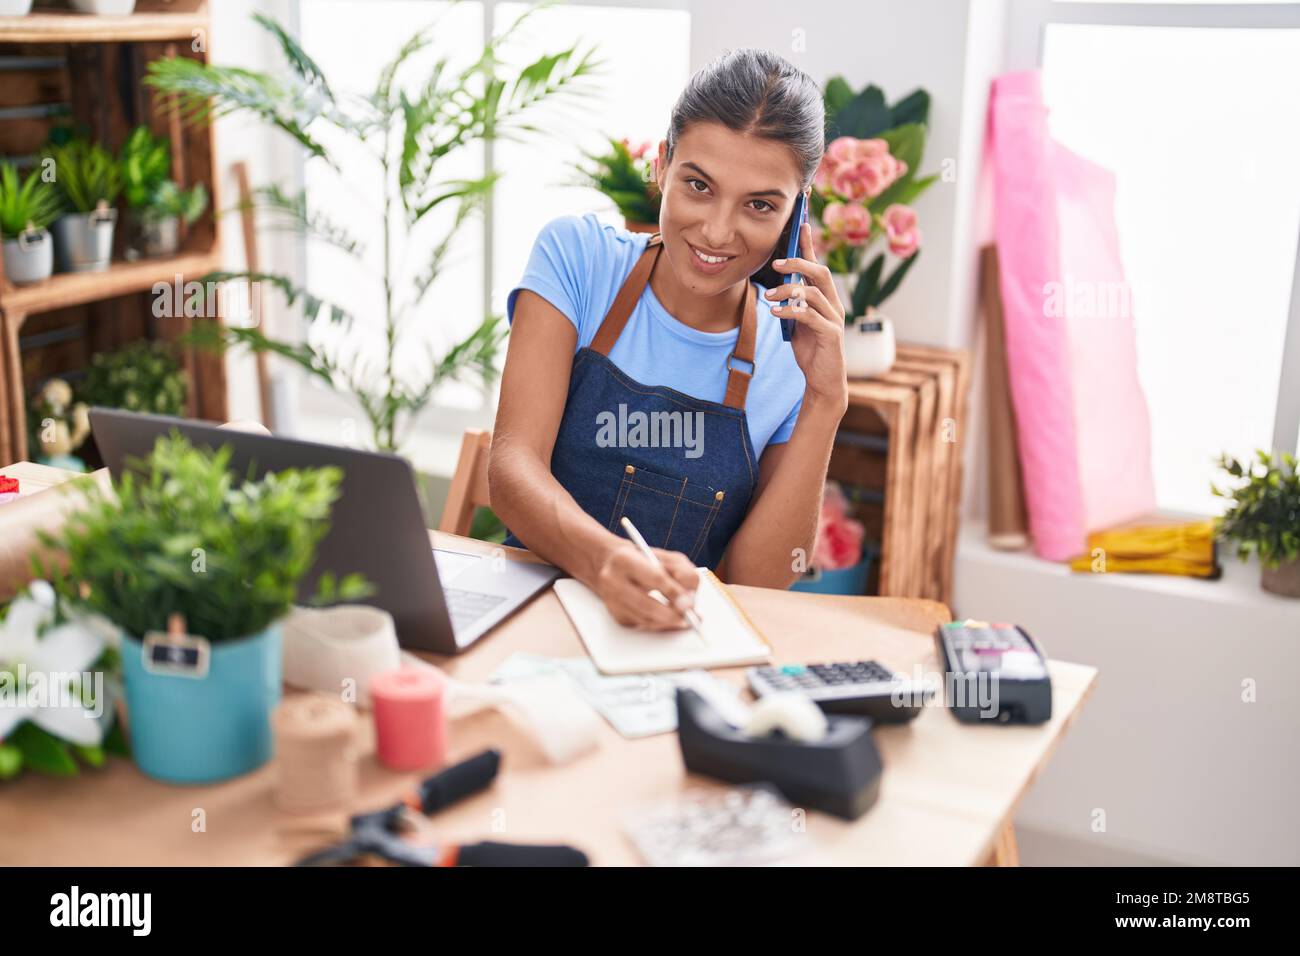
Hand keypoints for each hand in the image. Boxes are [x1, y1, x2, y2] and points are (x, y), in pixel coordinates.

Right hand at [591, 539, 698, 630]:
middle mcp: (613, 580)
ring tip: (684, 619)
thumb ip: (684, 575)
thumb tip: (689, 602)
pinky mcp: (616, 615)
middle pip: (647, 605)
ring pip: (645, 619)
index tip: (689, 603)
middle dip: (672, 615)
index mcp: (625, 559)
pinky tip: (669, 620)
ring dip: (668, 623)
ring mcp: (612, 600)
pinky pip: (643, 625)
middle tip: (690, 617)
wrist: (614, 565)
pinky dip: (660, 625)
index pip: (656, 578)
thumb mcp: (670, 559)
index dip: (675, 593)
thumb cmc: (646, 561)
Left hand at [765, 218, 848, 411]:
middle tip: (776, 264)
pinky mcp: (831, 335)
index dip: (810, 245)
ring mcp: (835, 319)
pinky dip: (791, 311)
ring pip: (814, 292)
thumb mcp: (797, 323)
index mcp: (826, 299)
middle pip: (820, 272)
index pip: (819, 265)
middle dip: (798, 263)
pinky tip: (776, 312)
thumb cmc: (811, 351)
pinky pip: (810, 316)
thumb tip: (777, 289)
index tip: (801, 223)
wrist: (823, 381)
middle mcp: (834, 304)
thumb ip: (792, 304)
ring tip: (769, 297)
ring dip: (788, 291)